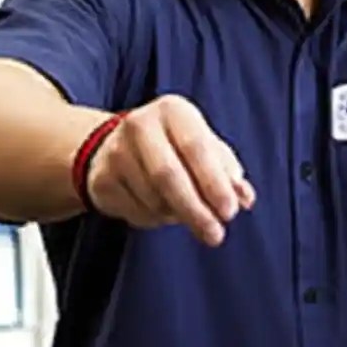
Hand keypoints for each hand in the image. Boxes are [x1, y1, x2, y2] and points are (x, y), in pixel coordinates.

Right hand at [84, 95, 255, 246]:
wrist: (117, 147)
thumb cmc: (175, 147)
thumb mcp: (206, 150)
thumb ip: (228, 172)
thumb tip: (244, 197)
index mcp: (173, 110)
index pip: (196, 148)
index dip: (214, 183)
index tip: (230, 211)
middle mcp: (140, 124)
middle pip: (167, 175)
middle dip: (195, 210)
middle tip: (215, 235)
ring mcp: (115, 151)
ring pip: (153, 199)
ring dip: (176, 215)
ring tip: (185, 210)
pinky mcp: (101, 179)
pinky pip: (136, 212)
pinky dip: (156, 219)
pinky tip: (160, 209)